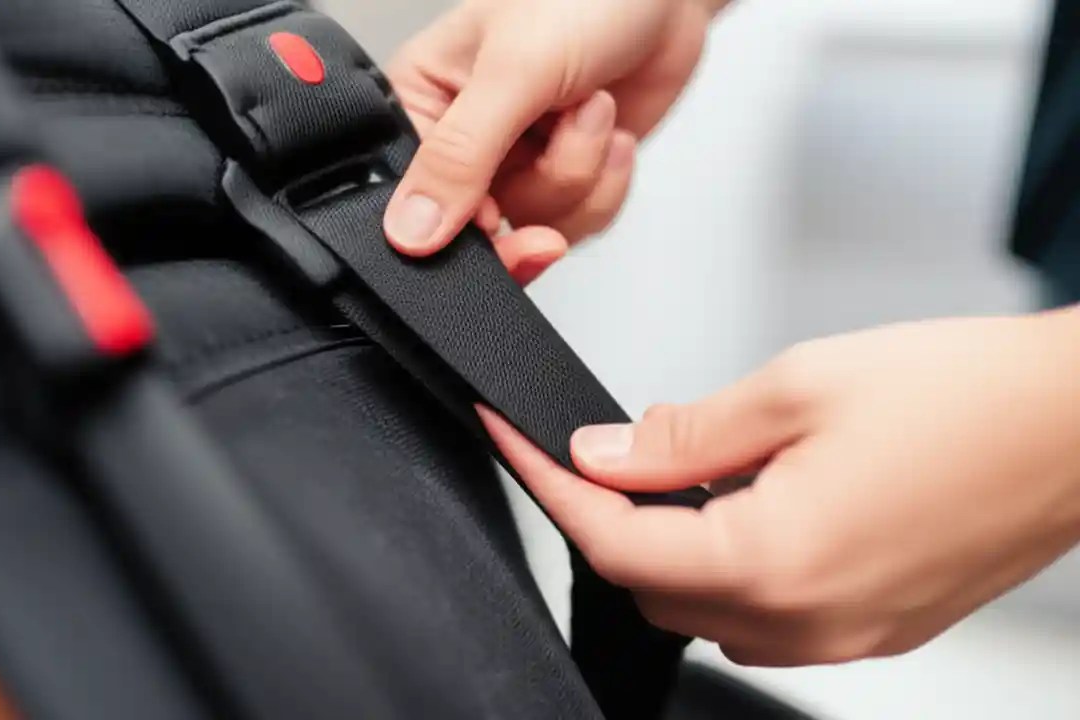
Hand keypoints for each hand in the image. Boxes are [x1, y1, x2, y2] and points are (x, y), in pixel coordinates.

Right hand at [384, 0, 719, 283]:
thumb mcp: (512, 70)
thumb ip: (458, 156)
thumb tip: (408, 231)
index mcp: (421, 102)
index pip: (412, 199)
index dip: (453, 225)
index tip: (495, 213)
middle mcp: (462, 139)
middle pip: (478, 229)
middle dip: (536, 192)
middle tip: (558, 176)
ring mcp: (516, 160)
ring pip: (534, 225)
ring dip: (580, 175)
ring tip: (591, 108)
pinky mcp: (564, 172)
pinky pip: (577, 222)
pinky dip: (606, 186)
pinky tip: (611, 130)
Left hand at [479, 311, 1079, 665]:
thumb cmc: (964, 396)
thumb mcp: (798, 386)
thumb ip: (685, 434)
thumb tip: (604, 453)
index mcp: (772, 561)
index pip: (613, 539)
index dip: (546, 483)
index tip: (508, 435)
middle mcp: (803, 622)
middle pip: (650, 585)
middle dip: (607, 516)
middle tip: (594, 445)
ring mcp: (843, 636)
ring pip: (703, 606)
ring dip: (669, 543)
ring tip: (682, 466)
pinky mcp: (873, 628)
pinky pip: (764, 614)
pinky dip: (729, 562)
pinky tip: (745, 501)